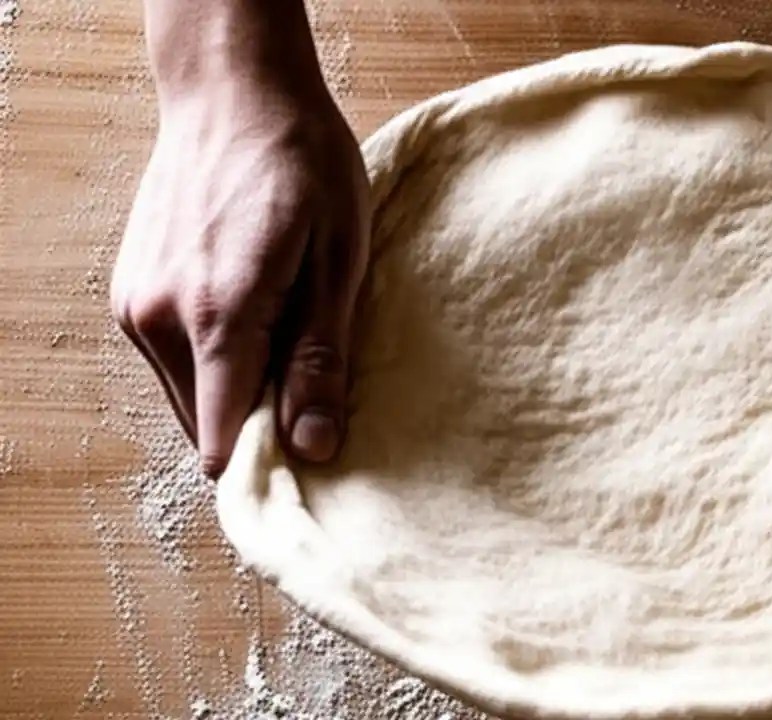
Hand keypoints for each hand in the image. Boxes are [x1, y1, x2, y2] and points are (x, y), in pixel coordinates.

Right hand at [111, 1, 368, 475]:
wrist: (234, 93)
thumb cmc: (300, 165)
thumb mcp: (339, 262)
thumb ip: (321, 360)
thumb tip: (314, 448)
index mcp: (216, 316)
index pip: (224, 440)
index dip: (272, 459)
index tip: (315, 452)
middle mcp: (156, 319)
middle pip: (206, 425)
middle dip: (260, 421)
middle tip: (314, 374)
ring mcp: (132, 305)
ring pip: (190, 394)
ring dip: (237, 387)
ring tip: (287, 330)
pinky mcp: (128, 292)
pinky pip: (174, 359)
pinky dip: (214, 358)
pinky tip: (255, 313)